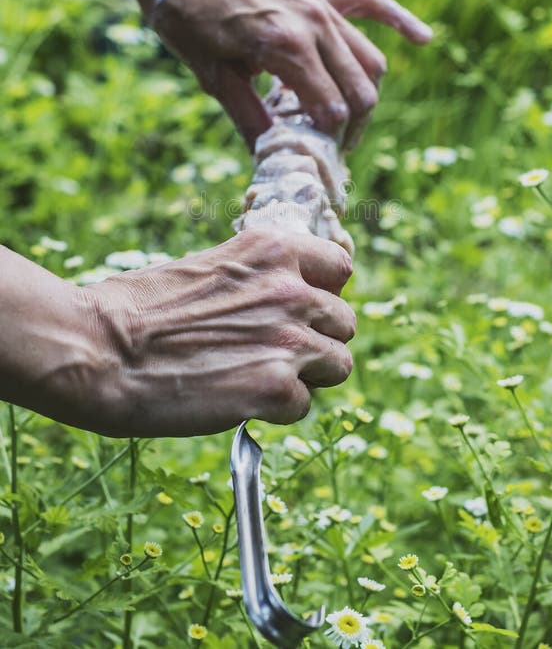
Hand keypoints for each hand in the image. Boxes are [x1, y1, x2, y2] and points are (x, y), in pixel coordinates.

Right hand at [82, 229, 354, 436]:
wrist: (97, 349)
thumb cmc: (138, 309)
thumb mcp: (209, 268)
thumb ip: (258, 279)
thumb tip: (290, 300)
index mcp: (272, 250)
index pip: (339, 267)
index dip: (323, 292)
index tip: (303, 309)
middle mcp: (291, 290)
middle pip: (344, 323)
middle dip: (316, 340)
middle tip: (272, 352)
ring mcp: (288, 340)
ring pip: (338, 366)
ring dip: (305, 376)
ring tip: (258, 377)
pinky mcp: (275, 388)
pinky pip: (303, 405)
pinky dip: (275, 409)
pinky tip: (237, 400)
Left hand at [147, 0, 432, 148]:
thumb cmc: (186, 20)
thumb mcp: (213, 77)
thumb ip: (250, 118)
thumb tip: (273, 157)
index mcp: (287, 47)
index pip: (332, 111)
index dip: (328, 142)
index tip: (313, 157)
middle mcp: (314, 24)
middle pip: (361, 91)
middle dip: (353, 127)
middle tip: (331, 148)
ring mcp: (321, 4)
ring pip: (369, 60)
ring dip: (365, 95)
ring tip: (344, 120)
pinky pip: (370, 5)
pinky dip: (398, 21)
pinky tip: (424, 39)